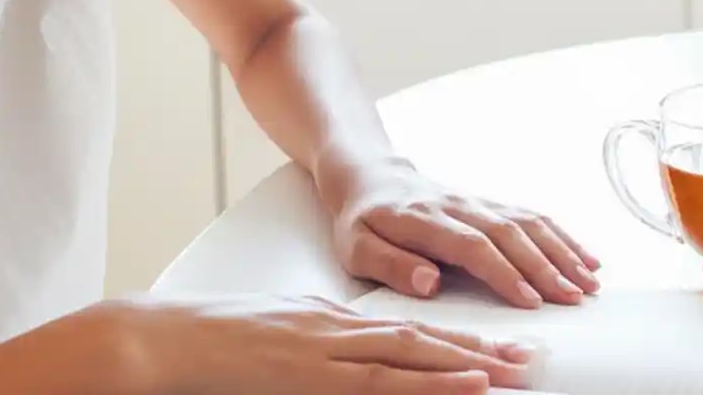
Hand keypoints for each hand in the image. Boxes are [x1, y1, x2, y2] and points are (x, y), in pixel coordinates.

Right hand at [92, 293, 533, 394]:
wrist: (170, 338)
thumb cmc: (217, 336)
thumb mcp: (282, 327)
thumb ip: (323, 335)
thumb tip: (360, 350)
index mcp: (332, 318)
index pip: (408, 328)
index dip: (457, 339)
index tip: (499, 348)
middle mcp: (339, 329)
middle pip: (424, 339)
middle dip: (480, 351)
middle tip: (531, 359)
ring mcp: (328, 352)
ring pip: (413, 356)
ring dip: (469, 365)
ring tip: (515, 372)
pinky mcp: (313, 377)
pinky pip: (382, 383)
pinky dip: (428, 383)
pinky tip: (463, 385)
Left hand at [326, 163, 600, 308]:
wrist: (371, 177)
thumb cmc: (362, 221)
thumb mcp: (356, 248)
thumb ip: (391, 265)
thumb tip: (430, 282)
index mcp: (423, 219)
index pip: (472, 245)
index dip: (503, 272)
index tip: (529, 300)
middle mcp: (457, 206)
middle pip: (509, 233)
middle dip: (545, 266)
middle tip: (573, 298)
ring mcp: (478, 202)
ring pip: (527, 222)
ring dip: (561, 251)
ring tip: (589, 281)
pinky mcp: (490, 203)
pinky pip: (532, 216)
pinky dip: (562, 235)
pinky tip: (586, 256)